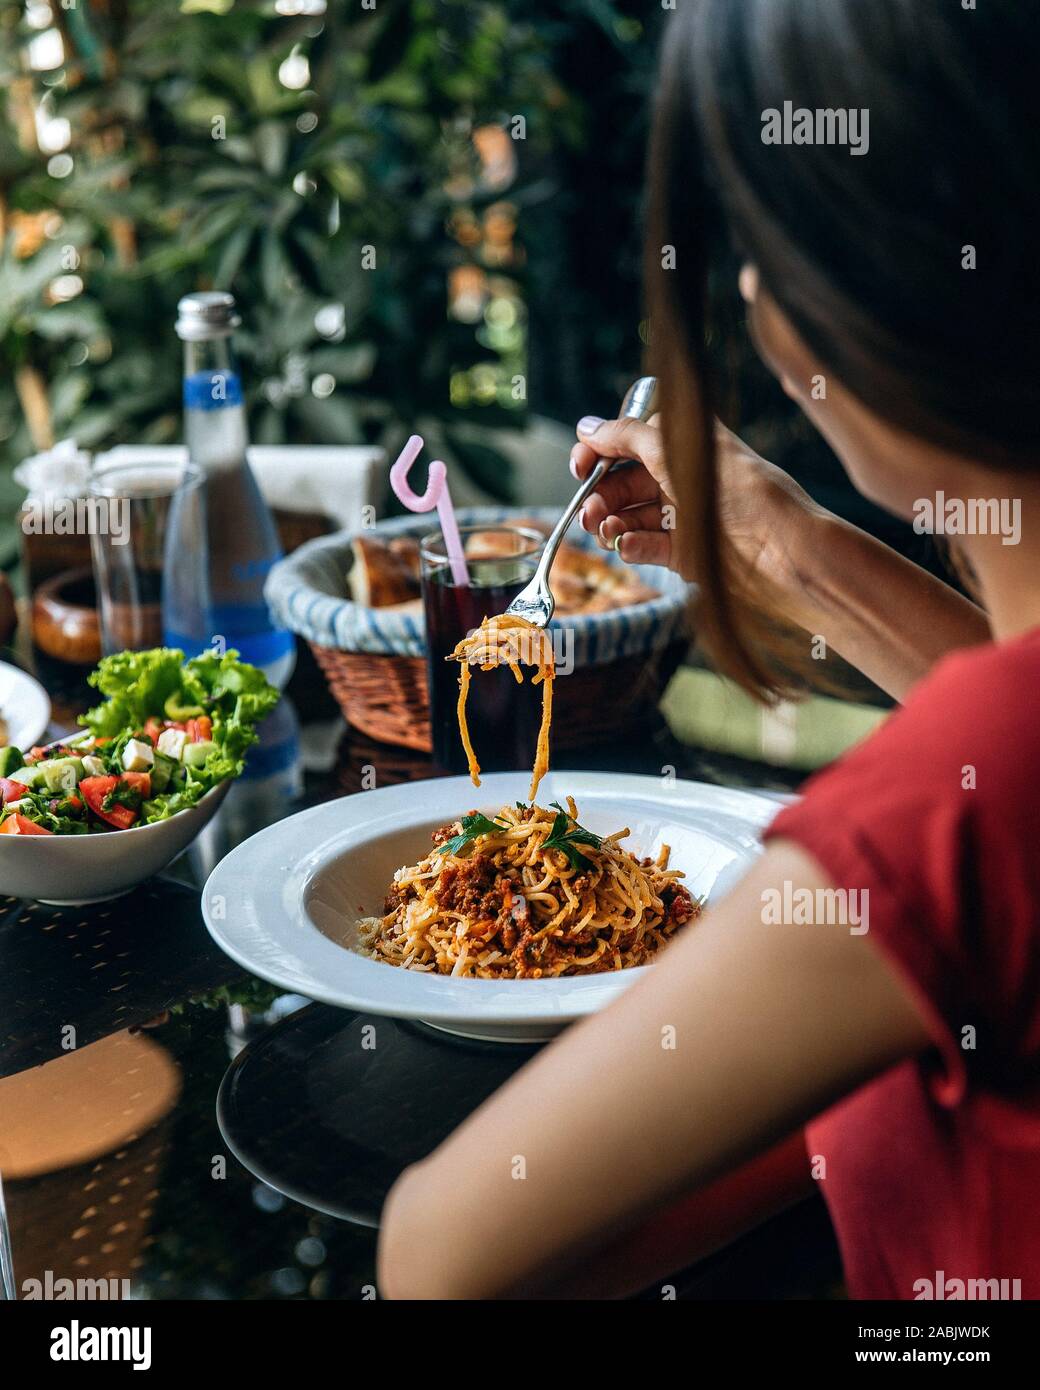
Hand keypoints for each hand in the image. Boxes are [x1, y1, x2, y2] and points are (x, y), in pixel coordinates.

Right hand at [571, 415, 828, 624]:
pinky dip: (632, 546)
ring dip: (610, 523)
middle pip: (622, 484)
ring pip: (628, 518)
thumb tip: (587, 427)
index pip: (627, 443)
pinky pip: (645, 547)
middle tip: (588, 511)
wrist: (783, 549)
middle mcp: (680, 478)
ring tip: (606, 530)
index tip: (579, 468)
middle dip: (599, 496)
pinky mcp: (683, 553)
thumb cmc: (742, 491)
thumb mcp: (678, 451)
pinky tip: (628, 546)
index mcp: (682, 445)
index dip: (599, 453)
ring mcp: (680, 516)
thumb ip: (628, 437)